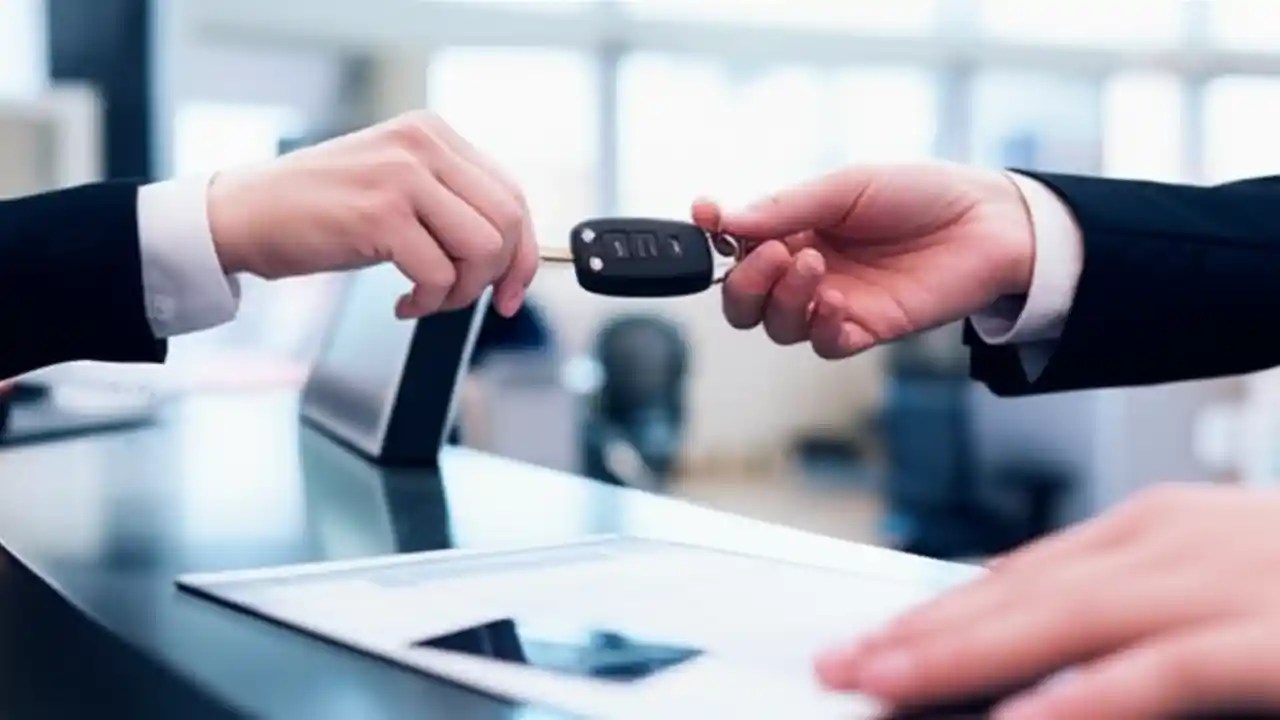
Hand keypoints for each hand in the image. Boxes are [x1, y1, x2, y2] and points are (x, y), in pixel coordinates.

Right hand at [208, 111, 537, 318]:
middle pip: (507, 221)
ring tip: (428, 298)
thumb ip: (448, 203)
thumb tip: (508, 254)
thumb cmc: (317, 208)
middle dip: (498, 275)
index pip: (511, 193)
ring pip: (482, 248)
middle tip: (467, 300)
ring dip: (461, 291)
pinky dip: (429, 303)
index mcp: (432, 134)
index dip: (524, 252)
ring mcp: (401, 176)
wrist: (243, 214)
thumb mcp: (394, 185)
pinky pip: (439, 274)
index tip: (513, 290)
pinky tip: (402, 304)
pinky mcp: (379, 214)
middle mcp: (421, 145)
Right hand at [693, 163, 1033, 357]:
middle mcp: (807, 271)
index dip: (714, 239)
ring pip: (776, 326)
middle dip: (744, 284)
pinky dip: (821, 327)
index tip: (706, 218)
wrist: (988, 222)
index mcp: (796, 229)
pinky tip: (838, 303)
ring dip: (784, 299)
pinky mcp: (867, 330)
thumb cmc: (921, 193)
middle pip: (744, 302)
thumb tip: (724, 220)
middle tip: (773, 255)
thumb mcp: (847, 185)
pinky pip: (824, 346)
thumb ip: (786, 206)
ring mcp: (834, 304)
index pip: (736, 247)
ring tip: (817, 265)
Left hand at [814, 484, 1279, 719]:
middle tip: (840, 663)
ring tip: (880, 681)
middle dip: (920, 631)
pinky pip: (1159, 672)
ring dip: (963, 654)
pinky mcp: (1269, 639)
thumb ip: (1128, 599)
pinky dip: (1082, 697)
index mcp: (1155, 528)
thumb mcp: (1208, 576)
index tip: (869, 638)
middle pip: (1018, 591)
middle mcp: (1173, 542)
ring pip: (1064, 619)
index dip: (936, 609)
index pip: (1018, 573)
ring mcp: (1222, 583)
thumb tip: (1034, 632)